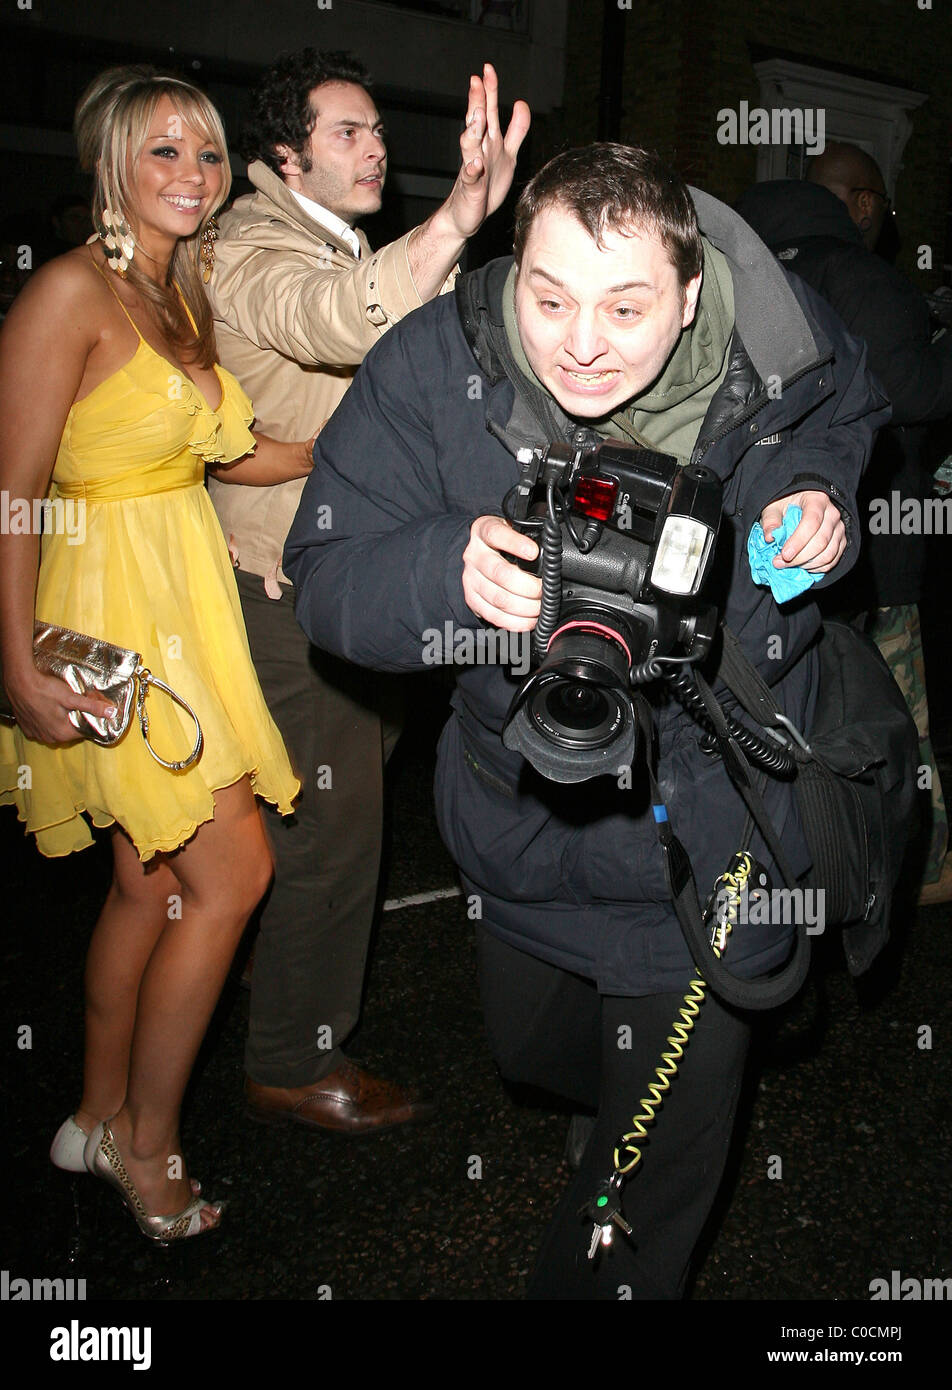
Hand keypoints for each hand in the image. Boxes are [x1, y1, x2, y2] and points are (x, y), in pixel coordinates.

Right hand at [4, 666, 116, 744]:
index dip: (89, 719)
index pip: (84, 732)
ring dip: (61, 721)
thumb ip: (92, 706)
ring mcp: (37, 734)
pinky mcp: (27, 728)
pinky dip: (46, 721)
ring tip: (61, 706)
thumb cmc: (44, 690)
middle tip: (75, 704)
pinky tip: (48, 709)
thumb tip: (111, 712)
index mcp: (63, 734)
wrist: (19, 682)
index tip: (89, 708)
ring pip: (56, 730)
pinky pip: (42, 728)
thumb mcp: (71, 697)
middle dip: (75, 719)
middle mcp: (50, 738)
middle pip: (70, 731)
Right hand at [439, 64, 530, 241]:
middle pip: (478, 121)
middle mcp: (480, 150)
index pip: (490, 110)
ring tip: (476, 117)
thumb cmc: (486, 186)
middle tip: (476, 80)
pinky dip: (472, 170)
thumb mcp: (508, 154)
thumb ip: (516, 130)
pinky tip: (475, 164)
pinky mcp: (471, 188)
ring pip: (471, 145)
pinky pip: (471, 177)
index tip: (487, 70)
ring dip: (473, 130)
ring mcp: (473, 168)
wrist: (466, 215)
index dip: (490, 91)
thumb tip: (521, 103)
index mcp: (490, 141)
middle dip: (478, 101)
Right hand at [462, 515, 541, 630]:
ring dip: (524, 607)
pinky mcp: (472, 599)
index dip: (515, 543)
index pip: (495, 534)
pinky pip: (493, 615)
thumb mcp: (512, 529)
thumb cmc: (503, 542)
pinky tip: (529, 620)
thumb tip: (552, 551)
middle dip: (528, 586)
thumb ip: (528, 535)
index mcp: (483, 531)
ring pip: (498, 598)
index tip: (533, 552)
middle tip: (544, 590)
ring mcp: (470, 579)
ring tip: (540, 607)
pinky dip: (514, 621)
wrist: (481, 555)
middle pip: (500, 573)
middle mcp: (474, 555)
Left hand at [760, 490, 846, 572]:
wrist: (801, 504)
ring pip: (828, 554)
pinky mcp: (841, 541)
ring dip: (807, 565)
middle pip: (821, 541)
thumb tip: (770, 537)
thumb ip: (771, 521)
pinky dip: (816, 568)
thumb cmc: (787, 504)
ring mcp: (839, 528)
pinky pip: (832, 560)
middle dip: (799, 557)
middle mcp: (832, 514)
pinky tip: (801, 567)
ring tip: (789, 566)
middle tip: (779, 563)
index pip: (812, 522)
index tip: (784, 554)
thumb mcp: (773, 507)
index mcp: (816, 500)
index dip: (798, 541)